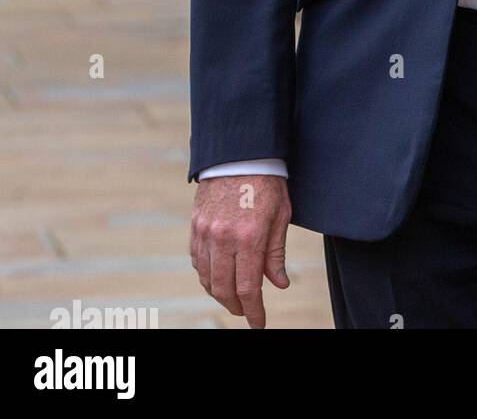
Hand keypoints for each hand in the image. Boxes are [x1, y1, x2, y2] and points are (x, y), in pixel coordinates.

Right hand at [190, 175, 291, 326]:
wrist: (240, 153)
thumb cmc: (267, 183)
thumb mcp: (281, 215)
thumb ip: (276, 253)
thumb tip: (279, 285)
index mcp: (250, 236)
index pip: (248, 287)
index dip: (254, 311)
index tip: (259, 323)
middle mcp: (224, 238)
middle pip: (224, 288)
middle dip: (236, 306)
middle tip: (247, 312)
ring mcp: (206, 232)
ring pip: (207, 277)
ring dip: (219, 293)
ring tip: (233, 298)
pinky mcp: (196, 225)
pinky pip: (197, 261)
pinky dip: (206, 275)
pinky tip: (217, 277)